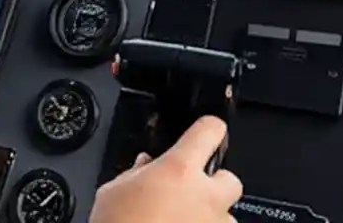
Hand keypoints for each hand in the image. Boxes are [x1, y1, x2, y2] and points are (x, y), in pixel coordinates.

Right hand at [90, 116, 241, 222]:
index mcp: (178, 170)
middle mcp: (205, 197)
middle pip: (230, 178)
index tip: (207, 131)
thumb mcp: (112, 192)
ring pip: (225, 216)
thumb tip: (145, 168)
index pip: (209, 130)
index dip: (208, 129)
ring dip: (207, 219)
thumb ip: (135, 174)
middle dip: (213, 185)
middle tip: (189, 194)